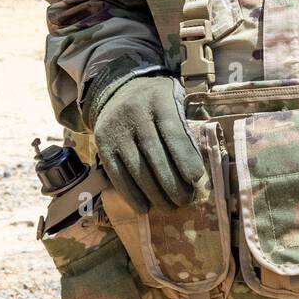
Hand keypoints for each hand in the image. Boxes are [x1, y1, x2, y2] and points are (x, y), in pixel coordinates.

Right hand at [92, 76, 205, 212]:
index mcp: (159, 100)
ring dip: (154, 193)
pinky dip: (131, 194)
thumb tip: (196, 171)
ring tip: (169, 207)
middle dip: (172, 182)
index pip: (173, 131)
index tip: (195, 178)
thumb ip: (184, 127)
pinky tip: (144, 207)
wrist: (117, 91)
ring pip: (136, 167)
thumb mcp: (174, 101)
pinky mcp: (102, 145)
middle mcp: (135, 113)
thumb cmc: (156, 102)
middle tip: (185, 200)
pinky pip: (116, 174)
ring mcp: (116, 130)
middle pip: (154, 153)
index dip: (184, 157)